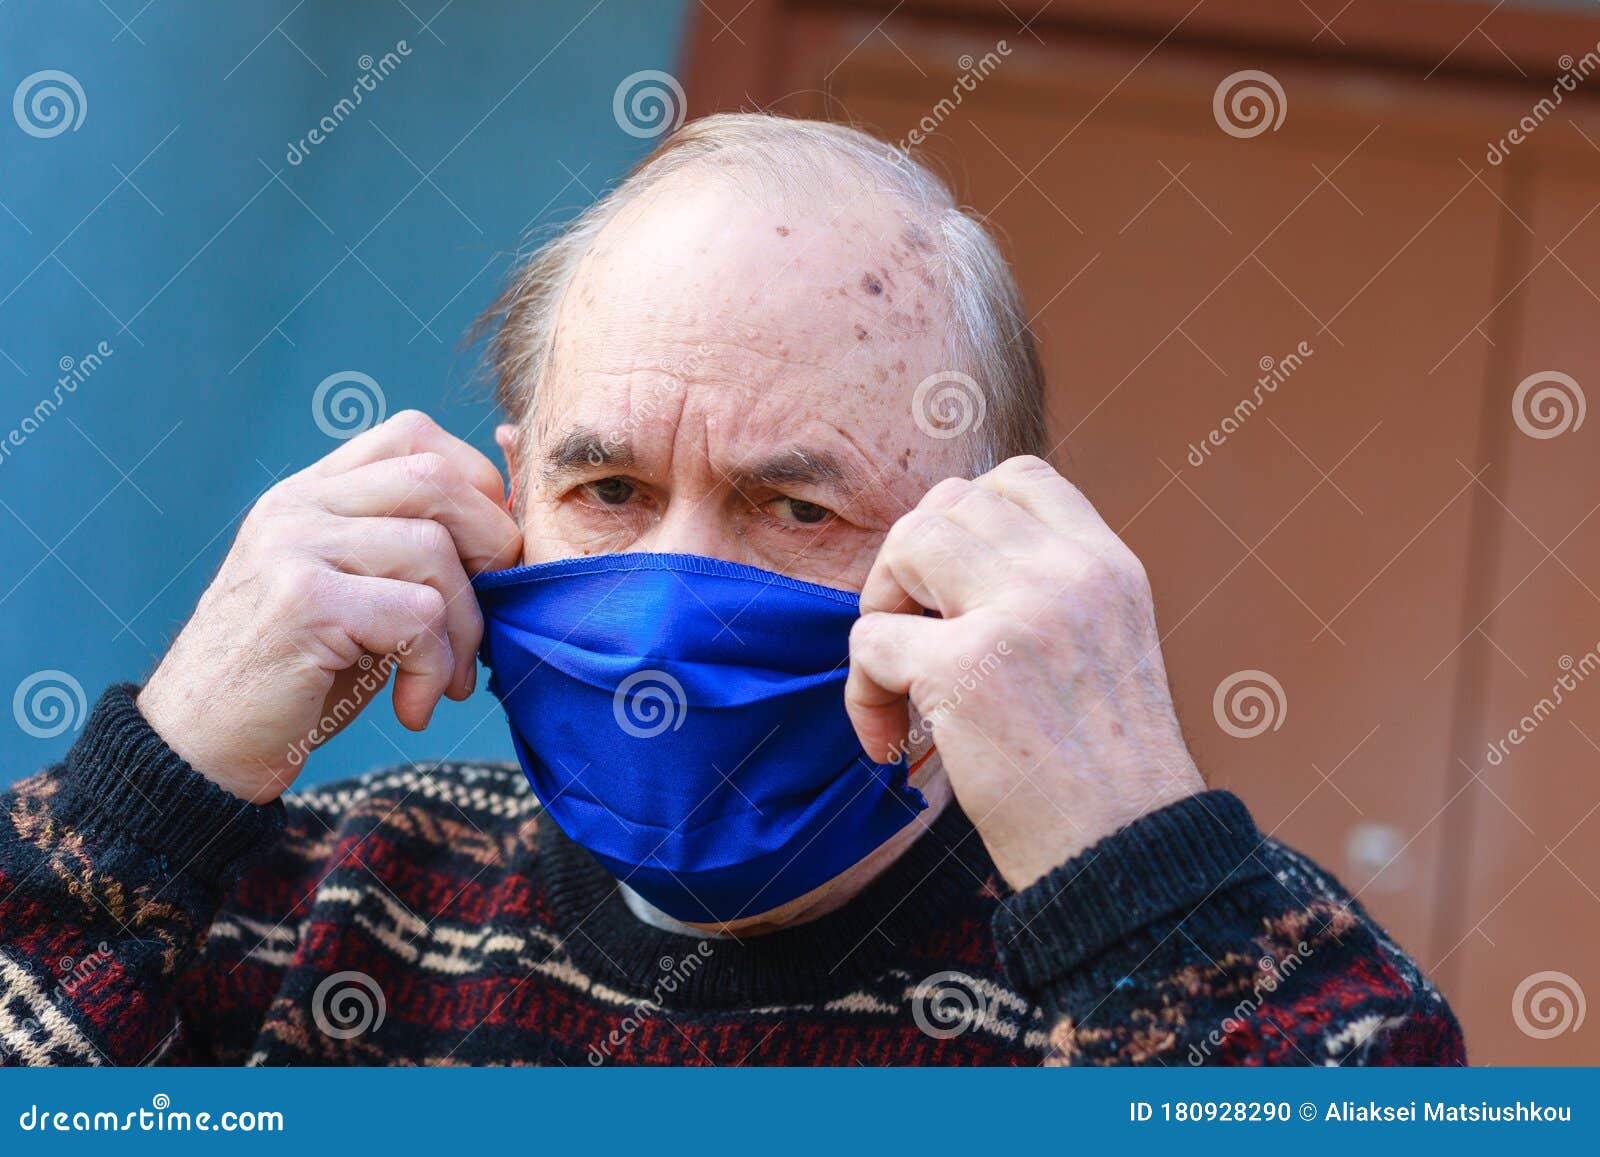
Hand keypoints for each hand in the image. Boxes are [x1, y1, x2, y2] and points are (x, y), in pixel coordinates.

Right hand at [138, 411, 521, 802]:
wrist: (201, 750)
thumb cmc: (298, 679)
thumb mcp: (359, 597)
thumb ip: (410, 553)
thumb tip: (512, 529)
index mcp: (310, 492)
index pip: (414, 435)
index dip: (476, 486)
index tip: (487, 559)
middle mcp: (297, 505)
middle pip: (436, 478)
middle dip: (490, 548)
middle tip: (488, 617)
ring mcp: (293, 546)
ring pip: (434, 552)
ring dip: (464, 629)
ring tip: (445, 680)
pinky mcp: (302, 601)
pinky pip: (418, 614)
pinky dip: (436, 668)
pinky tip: (414, 705)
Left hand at [845, 456, 1204, 889]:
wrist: (1125, 858)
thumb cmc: (1103, 775)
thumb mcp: (1103, 648)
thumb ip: (1046, 594)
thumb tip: (940, 557)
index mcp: (1109, 566)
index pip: (1019, 478)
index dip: (964, 517)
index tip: (950, 586)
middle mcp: (1070, 574)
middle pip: (946, 507)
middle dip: (906, 566)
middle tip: (910, 638)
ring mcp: (1020, 614)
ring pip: (905, 548)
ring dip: (879, 610)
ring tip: (897, 680)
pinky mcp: (969, 670)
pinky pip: (870, 642)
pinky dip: (862, 692)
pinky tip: (889, 742)